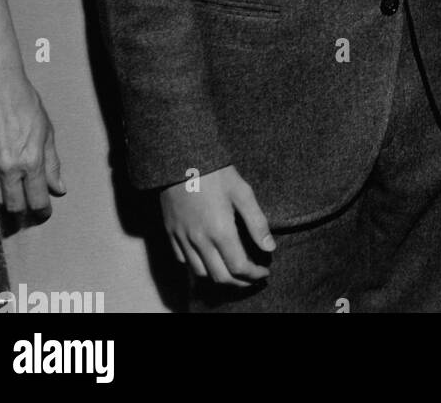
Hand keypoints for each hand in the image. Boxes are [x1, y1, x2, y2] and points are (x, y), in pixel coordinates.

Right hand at [0, 65, 64, 215]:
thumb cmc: (25, 104)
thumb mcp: (47, 131)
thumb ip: (52, 164)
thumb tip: (58, 188)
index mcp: (30, 161)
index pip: (37, 200)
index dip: (42, 211)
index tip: (44, 212)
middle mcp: (7, 168)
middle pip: (14, 206)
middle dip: (24, 208)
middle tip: (29, 203)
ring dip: (6, 199)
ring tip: (14, 190)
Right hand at [160, 165, 275, 285]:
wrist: (180, 158)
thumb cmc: (215, 172)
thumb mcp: (242, 191)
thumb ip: (257, 222)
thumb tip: (270, 247)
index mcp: (220, 231)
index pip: (239, 267)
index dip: (254, 274)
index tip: (265, 271)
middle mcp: (199, 240)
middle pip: (220, 276)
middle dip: (239, 282)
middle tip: (252, 277)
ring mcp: (183, 238)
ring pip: (201, 273)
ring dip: (219, 278)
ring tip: (233, 271)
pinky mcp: (171, 233)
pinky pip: (183, 261)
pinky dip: (198, 267)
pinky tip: (208, 259)